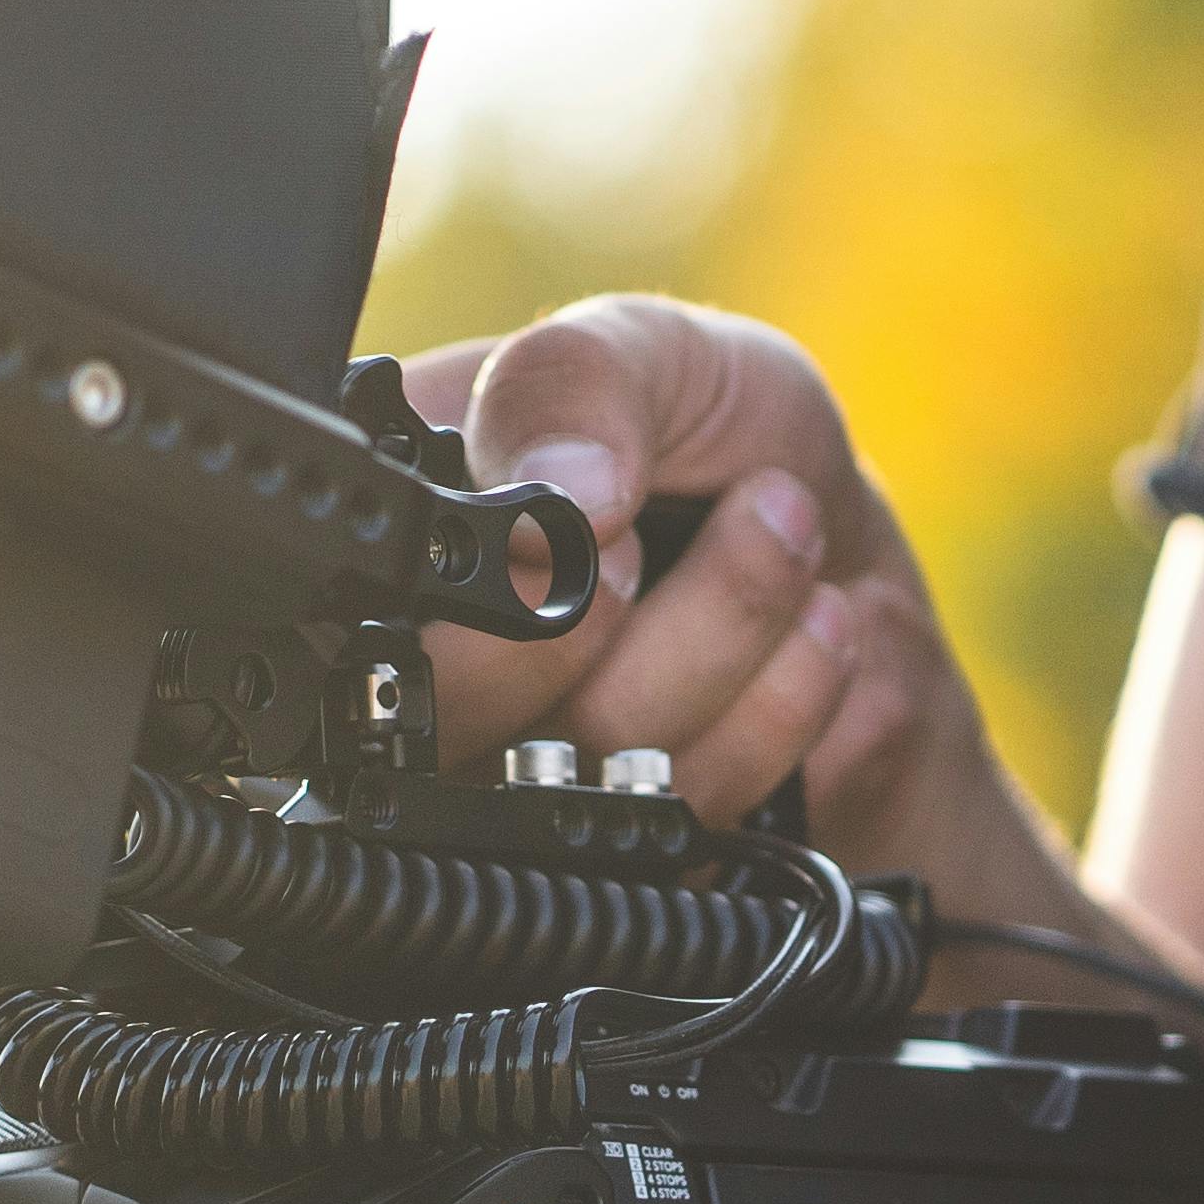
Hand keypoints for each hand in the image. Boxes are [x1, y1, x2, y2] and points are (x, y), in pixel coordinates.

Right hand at [397, 296, 1015, 878]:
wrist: (854, 569)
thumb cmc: (728, 446)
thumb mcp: (654, 349)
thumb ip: (575, 379)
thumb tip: (549, 492)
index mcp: (397, 543)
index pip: (349, 598)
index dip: (477, 567)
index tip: (599, 505)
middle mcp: (439, 680)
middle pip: (448, 705)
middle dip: (596, 603)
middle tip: (667, 526)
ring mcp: (530, 783)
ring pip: (583, 759)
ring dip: (722, 626)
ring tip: (782, 530)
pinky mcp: (636, 853)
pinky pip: (690, 811)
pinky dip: (784, 702)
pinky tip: (817, 628)